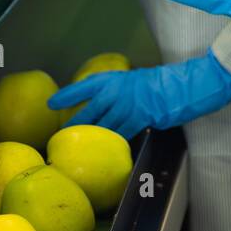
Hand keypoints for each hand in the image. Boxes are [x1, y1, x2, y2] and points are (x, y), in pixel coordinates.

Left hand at [47, 50, 230, 138]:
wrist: (179, 86)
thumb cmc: (155, 83)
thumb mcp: (131, 81)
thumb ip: (114, 92)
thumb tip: (99, 107)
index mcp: (112, 79)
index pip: (83, 87)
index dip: (67, 96)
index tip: (52, 104)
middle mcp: (116, 92)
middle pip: (89, 113)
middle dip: (75, 126)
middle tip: (61, 137)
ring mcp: (127, 106)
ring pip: (104, 127)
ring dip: (93, 139)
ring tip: (80, 149)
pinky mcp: (139, 119)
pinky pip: (121, 134)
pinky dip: (114, 142)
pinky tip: (108, 151)